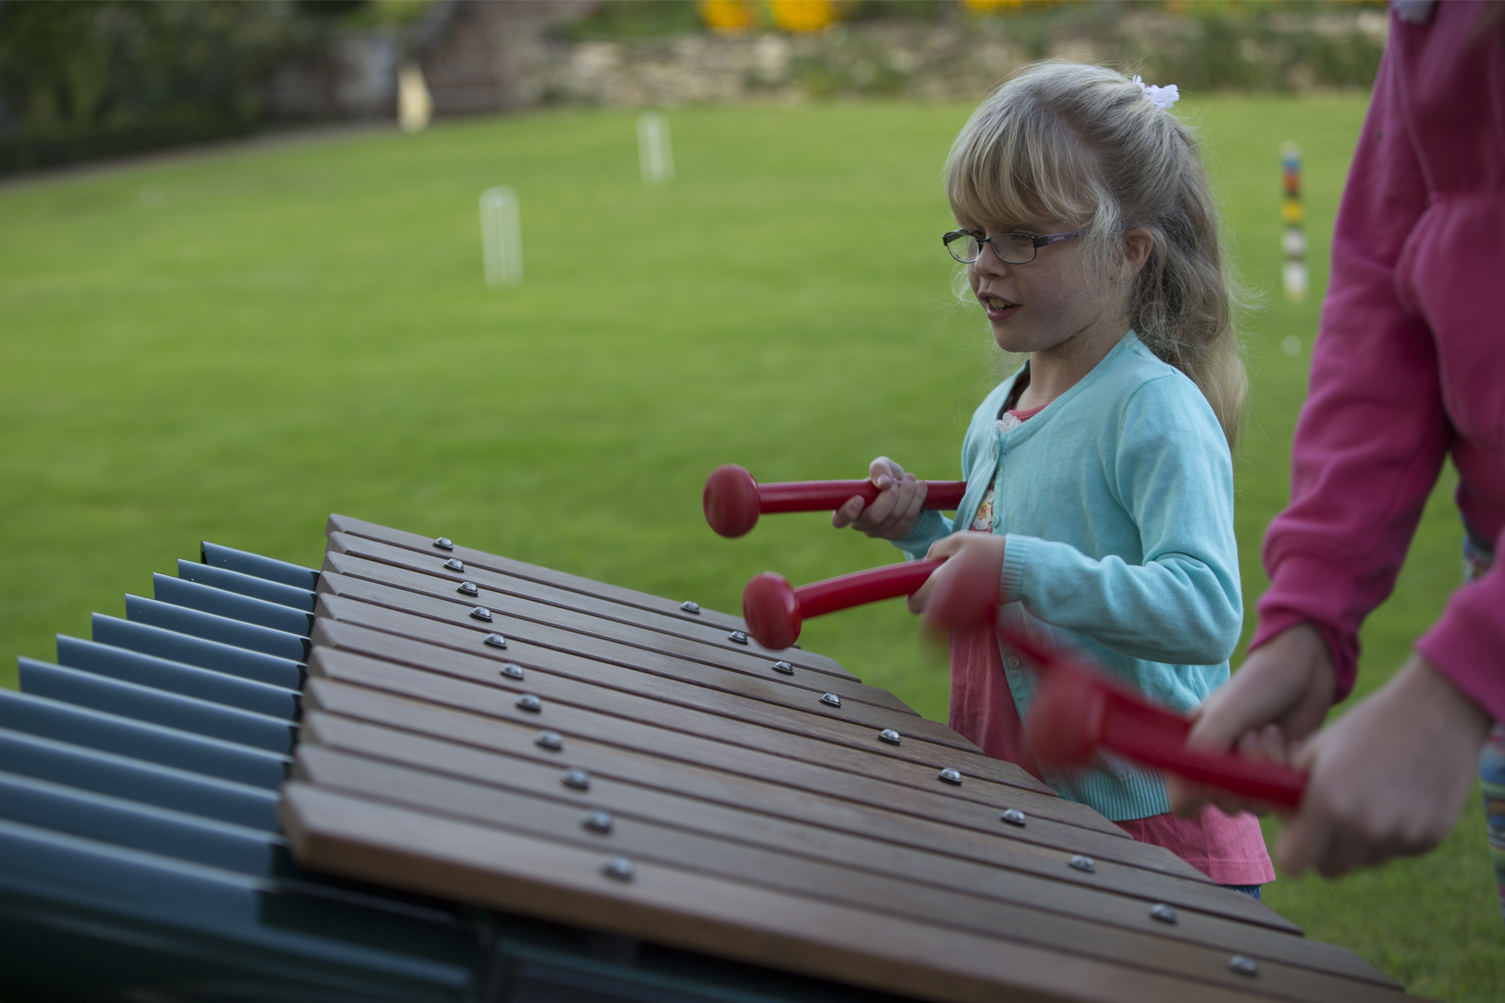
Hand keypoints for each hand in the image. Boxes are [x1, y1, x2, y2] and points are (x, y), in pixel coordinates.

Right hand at [831, 457, 926, 540]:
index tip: (860, 498)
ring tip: (910, 479)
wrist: (907, 491)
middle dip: (890, 496)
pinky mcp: (896, 533)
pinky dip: (916, 500)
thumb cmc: (887, 478)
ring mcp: (878, 531)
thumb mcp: (882, 466)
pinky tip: (920, 488)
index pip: (839, 519)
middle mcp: (860, 523)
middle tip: (897, 481)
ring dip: (907, 494)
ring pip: (894, 516)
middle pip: (873, 517)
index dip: (847, 512)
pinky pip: (908, 519)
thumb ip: (879, 468)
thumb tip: (883, 482)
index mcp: (848, 507)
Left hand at [907, 532, 1005, 623]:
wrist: (1021, 569)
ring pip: (942, 614)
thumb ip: (936, 549)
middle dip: (929, 594)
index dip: (912, 593)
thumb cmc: (989, 551)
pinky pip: (958, 616)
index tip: (921, 581)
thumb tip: (925, 561)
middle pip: (926, 610)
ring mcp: (962, 614)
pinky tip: (971, 589)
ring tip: (961, 580)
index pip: (913, 603)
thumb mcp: (959, 539)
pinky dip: (959, 605)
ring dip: (944, 599)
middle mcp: (948, 604)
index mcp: (939, 583)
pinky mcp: (976, 618)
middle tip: (944, 576)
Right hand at [1167, 622, 1335, 816]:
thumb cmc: (1256, 685)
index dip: (1200, 793)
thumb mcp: (1223, 715)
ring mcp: (1249, 772)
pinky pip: (1282, 796)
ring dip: (1267, 766)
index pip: (1183, 799)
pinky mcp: (1277, 775)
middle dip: (1243, 772)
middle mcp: (1218, 766)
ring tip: (1272, 732)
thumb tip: (1187, 800)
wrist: (1303, 670)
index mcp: (1193, 751)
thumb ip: (1201, 752)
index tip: (1220, 770)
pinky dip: (1288, 770)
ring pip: (1256, 801)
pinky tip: (1293, 744)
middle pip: (1225, 803)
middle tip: (1253, 734)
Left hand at [1276, 654, 1490, 876]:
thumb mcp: (1315, 750)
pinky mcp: (1429, 838)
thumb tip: (1283, 823)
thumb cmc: (1366, 725)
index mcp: (1328, 803)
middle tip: (1328, 819)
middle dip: (1322, 848)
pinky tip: (1398, 797)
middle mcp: (1364, 827)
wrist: (1437, 711)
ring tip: (1367, 798)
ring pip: (1364, 861)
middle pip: (1328, 868)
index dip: (1292, 850)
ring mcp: (1400, 836)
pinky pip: (1396, 850)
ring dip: (1357, 842)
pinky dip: (1391, 835)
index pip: (1294, 862)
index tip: (1297, 834)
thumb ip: (1292, 792)